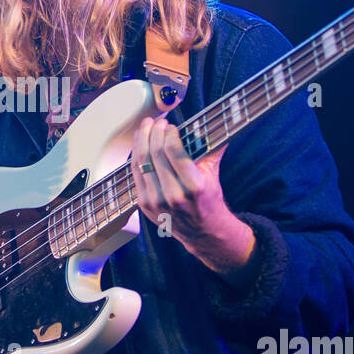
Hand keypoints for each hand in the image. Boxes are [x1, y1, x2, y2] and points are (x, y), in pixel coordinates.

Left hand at [129, 115, 254, 270]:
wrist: (203, 232)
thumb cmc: (209, 199)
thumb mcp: (213, 174)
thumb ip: (213, 148)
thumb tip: (218, 121)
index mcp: (194, 186)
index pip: (173, 152)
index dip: (169, 134)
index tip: (171, 126)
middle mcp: (173, 195)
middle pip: (155, 154)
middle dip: (154, 132)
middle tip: (157, 121)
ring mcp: (156, 202)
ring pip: (142, 163)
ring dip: (142, 140)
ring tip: (146, 127)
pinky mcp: (144, 205)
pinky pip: (136, 174)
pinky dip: (137, 157)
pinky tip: (141, 145)